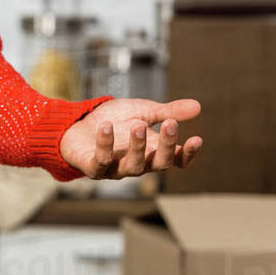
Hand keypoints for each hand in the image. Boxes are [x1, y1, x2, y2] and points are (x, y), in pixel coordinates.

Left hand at [59, 97, 202, 178]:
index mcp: (153, 151)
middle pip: (158, 163)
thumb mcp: (143, 111)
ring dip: (138, 146)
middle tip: (169, 124)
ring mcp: (116, 168)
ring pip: (133, 166)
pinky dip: (105, 145)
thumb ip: (167, 112)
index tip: (197, 139)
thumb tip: (198, 106)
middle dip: (165, 145)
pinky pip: (101, 161)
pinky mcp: (94, 168)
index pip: (176, 159)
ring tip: (139, 125)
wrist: (78, 123)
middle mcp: (138, 163)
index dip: (187, 153)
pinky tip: (106, 127)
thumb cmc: (114, 119)